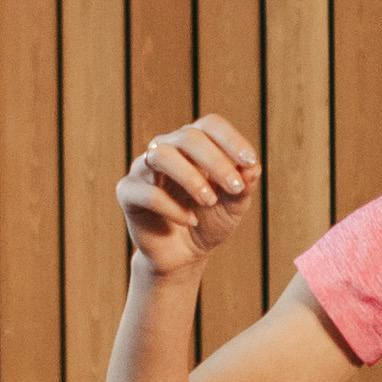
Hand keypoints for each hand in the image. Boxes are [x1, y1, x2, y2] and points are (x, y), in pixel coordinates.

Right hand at [119, 116, 263, 278]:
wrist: (183, 255)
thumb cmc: (209, 221)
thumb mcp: (233, 206)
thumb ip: (243, 186)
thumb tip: (252, 168)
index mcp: (193, 144)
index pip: (210, 125)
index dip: (231, 140)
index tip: (250, 162)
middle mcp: (166, 148)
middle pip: (188, 137)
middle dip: (215, 161)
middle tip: (234, 187)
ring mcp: (144, 168)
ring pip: (161, 155)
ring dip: (191, 178)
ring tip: (209, 201)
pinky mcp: (128, 192)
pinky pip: (147, 192)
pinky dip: (172, 207)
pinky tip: (190, 221)